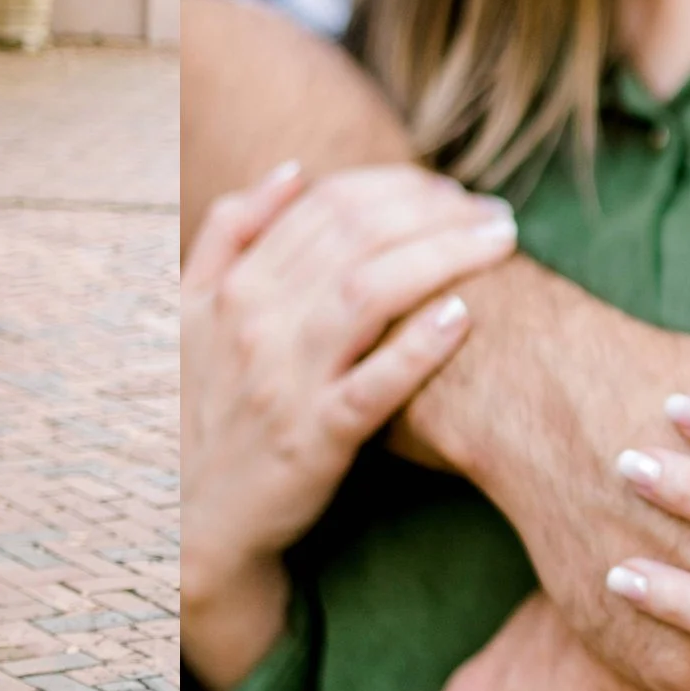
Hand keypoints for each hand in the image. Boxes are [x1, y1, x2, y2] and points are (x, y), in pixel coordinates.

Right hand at [181, 162, 518, 690]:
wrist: (194, 519)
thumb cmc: (210, 409)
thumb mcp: (189, 315)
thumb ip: (229, 236)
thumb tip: (292, 172)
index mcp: (233, 285)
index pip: (328, 203)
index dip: (399, 186)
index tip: (450, 192)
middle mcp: (253, 321)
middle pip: (357, 235)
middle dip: (436, 210)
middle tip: (492, 215)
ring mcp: (283, 379)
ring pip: (370, 290)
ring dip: (444, 255)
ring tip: (500, 244)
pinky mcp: (313, 438)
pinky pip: (374, 384)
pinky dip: (419, 347)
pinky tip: (464, 316)